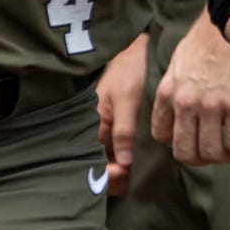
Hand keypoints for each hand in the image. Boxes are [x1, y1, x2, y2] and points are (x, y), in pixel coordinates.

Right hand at [97, 33, 150, 196]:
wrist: (138, 51)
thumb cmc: (129, 71)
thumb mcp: (126, 99)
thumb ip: (123, 130)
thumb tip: (124, 163)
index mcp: (91, 124)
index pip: (90, 159)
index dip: (104, 172)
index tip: (123, 173)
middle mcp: (96, 131)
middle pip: (97, 166)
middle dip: (111, 177)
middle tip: (129, 177)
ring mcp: (107, 132)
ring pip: (108, 163)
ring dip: (119, 173)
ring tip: (133, 175)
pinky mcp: (119, 130)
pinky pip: (117, 155)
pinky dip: (124, 165)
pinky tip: (134, 168)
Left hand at [153, 15, 229, 165]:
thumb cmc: (208, 40)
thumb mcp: (179, 62)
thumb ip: (174, 89)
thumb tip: (177, 112)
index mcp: (168, 92)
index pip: (161, 135)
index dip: (177, 142)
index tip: (192, 139)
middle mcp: (186, 103)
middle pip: (184, 152)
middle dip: (199, 159)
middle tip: (213, 154)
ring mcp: (211, 106)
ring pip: (210, 153)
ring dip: (222, 158)